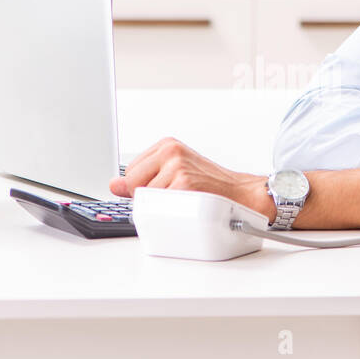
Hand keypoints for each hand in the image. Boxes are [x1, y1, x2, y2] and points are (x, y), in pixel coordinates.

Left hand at [109, 137, 274, 216]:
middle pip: (133, 183)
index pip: (130, 172)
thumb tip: (114, 185)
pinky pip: (159, 206)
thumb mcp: (176, 172)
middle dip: (149, 196)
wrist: (244, 194)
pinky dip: (171, 213)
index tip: (163, 191)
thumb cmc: (213, 187)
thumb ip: (145, 176)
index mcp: (167, 145)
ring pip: (145, 197)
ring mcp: (177, 167)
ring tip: (186, 202)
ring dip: (163, 206)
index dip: (143, 187)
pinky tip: (189, 207)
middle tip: (176, 197)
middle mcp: (170, 152)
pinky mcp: (184, 185)